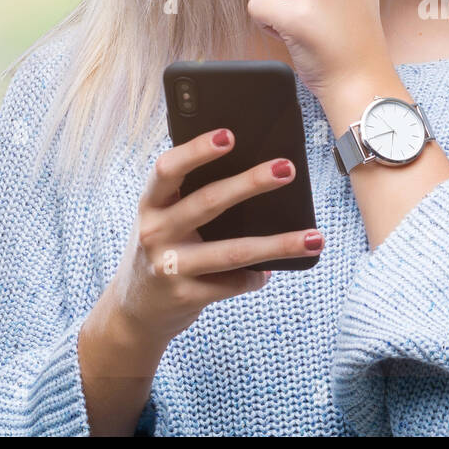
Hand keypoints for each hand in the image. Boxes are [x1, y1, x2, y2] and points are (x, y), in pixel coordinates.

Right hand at [101, 126, 324, 351]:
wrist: (134, 313)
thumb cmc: (162, 251)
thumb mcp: (163, 220)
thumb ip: (190, 198)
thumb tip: (258, 173)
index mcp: (150, 204)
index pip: (168, 168)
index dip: (197, 150)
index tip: (229, 135)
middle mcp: (155, 232)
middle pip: (209, 201)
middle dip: (251, 183)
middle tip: (287, 169)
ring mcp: (169, 267)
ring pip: (233, 251)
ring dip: (279, 244)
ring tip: (315, 237)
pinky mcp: (185, 297)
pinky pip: (233, 283)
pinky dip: (257, 277)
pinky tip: (271, 272)